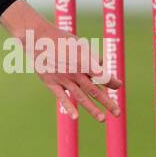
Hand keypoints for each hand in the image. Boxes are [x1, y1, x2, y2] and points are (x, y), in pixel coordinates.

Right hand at [0, 0, 120, 122]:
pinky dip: (68, 106)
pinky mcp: (51, 82)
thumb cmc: (59, 38)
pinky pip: (61, 96)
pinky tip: (75, 116)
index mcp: (84, 61)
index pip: (103, 76)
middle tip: (118, 113)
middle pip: (95, 90)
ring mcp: (63, 78)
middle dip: (108, 102)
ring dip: (92, 109)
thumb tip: (101, 64)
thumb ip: (91, 55)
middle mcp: (76, 72)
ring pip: (80, 96)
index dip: (112, 82)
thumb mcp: (78, 43)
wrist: (37, 37)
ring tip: (102, 119)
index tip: (118, 85)